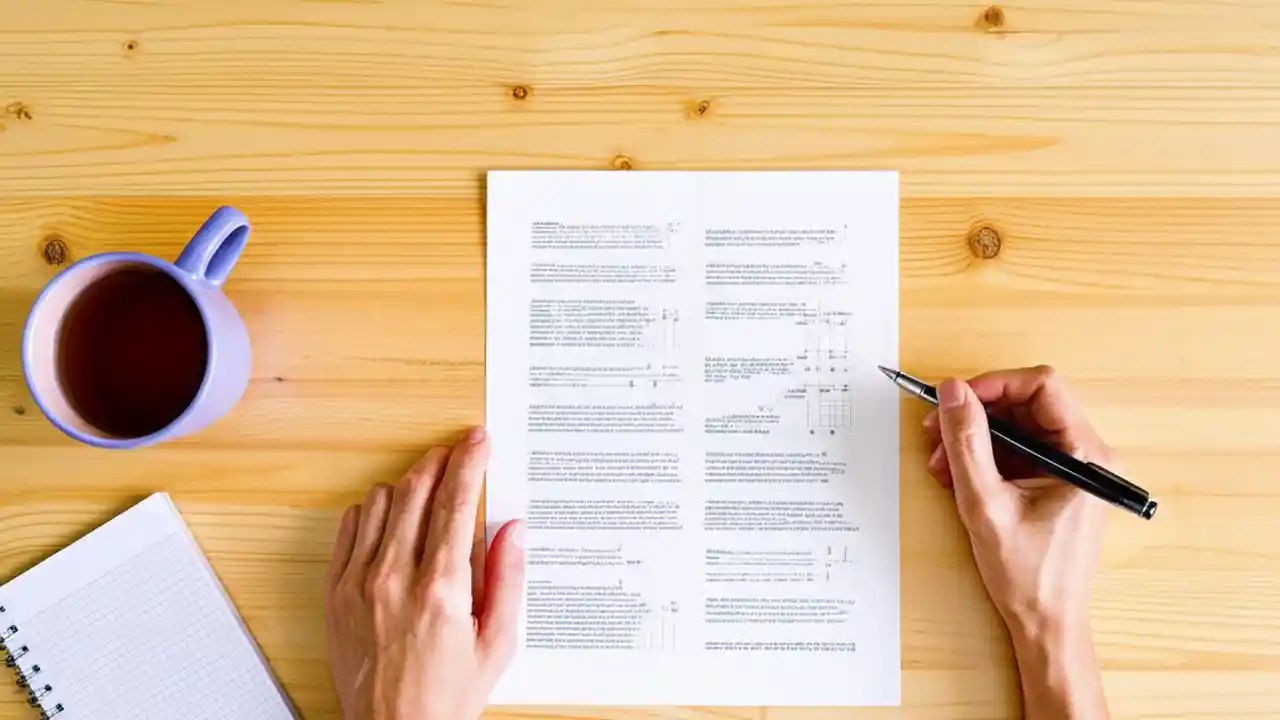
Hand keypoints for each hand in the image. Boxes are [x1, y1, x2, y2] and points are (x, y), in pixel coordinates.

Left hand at [325, 427, 524, 719]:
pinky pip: (351, 528)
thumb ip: (507, 580)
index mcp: (441, 589)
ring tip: (429, 489)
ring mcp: (359, 584)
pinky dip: (373, 512)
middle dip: (440, 462)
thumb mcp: (497, 644)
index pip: (456, 504)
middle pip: (417, 492)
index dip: (470, 463)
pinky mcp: (336, 593)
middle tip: (456, 451)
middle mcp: (395, 579)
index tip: (478, 442)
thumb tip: (513, 531)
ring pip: (381, 503)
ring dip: (409, 486)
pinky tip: (392, 517)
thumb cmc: (446, 697)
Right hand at [922, 366, 1109, 718]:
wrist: (1046, 624)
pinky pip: (1017, 453)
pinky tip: (956, 477)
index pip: (1042, 386)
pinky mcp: (1055, 484)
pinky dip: (984, 459)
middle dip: (976, 414)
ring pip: (1017, 428)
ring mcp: (1071, 470)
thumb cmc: (1029, 576)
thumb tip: (952, 393)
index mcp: (1085, 455)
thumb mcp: (986, 504)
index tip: (956, 398)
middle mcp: (1085, 456)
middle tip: (936, 429)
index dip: (993, 384)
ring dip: (975, 439)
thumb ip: (967, 444)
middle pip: (1026, 405)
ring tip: (940, 463)